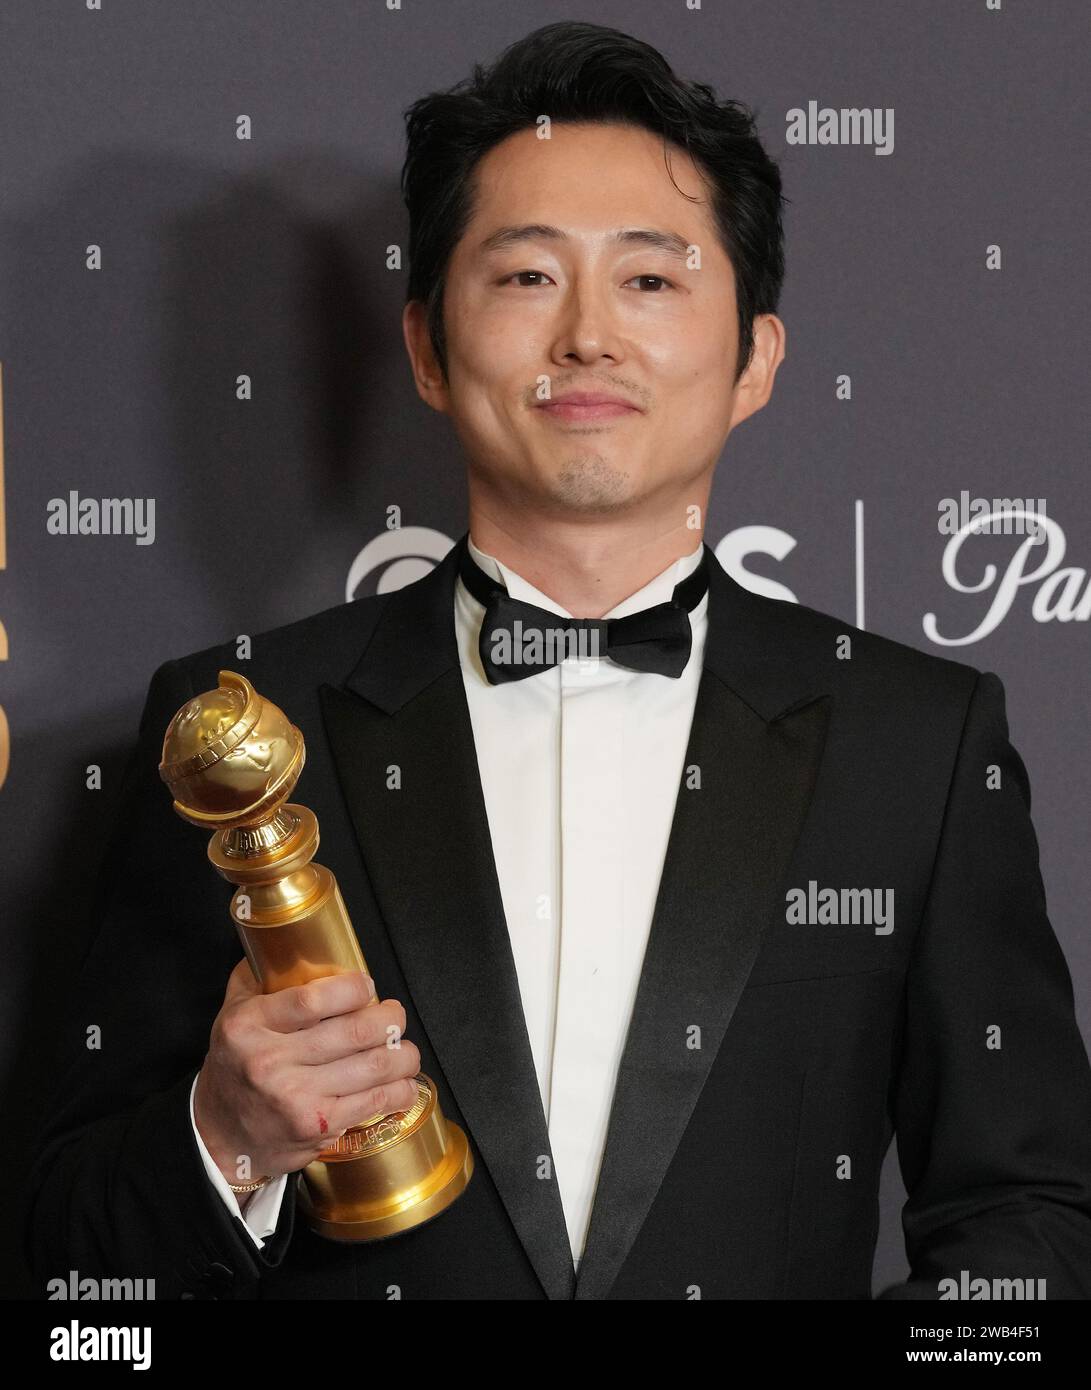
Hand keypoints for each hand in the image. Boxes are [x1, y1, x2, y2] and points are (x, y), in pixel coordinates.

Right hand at [193, 958, 420, 1186]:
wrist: (220, 1136)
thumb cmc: (235, 1069)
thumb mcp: (231, 1016)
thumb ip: (258, 978)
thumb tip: (292, 940)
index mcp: (249, 1025)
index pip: (312, 1000)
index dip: (353, 989)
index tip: (367, 987)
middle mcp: (269, 1062)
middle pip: (355, 1032)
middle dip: (391, 1020)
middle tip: (395, 1016)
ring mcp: (295, 1098)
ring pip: (373, 1066)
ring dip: (403, 1055)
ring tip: (405, 1049)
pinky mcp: (317, 1127)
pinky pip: (374, 1102)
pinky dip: (399, 1090)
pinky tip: (403, 1082)